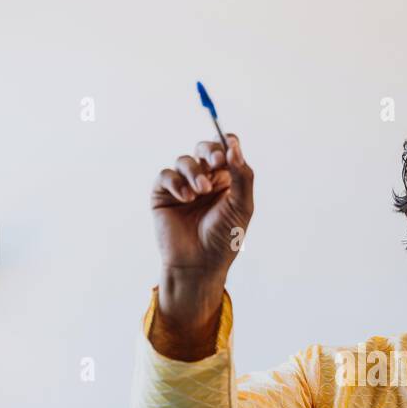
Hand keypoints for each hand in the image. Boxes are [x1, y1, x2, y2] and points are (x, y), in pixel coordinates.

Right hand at [149, 134, 254, 357]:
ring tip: (201, 191)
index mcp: (227, 180)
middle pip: (205, 148)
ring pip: (184, 160)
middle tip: (216, 161)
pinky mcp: (164, 194)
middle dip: (210, 150)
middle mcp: (205, 179)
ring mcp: (183, 186)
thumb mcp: (242, 207)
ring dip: (193, 172)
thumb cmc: (224, 239)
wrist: (199, 264)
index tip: (230, 147)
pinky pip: (166, 175)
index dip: (228, 143)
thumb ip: (242, 176)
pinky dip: (176, 182)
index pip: (227, 150)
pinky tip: (186, 197)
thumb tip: (234, 147)